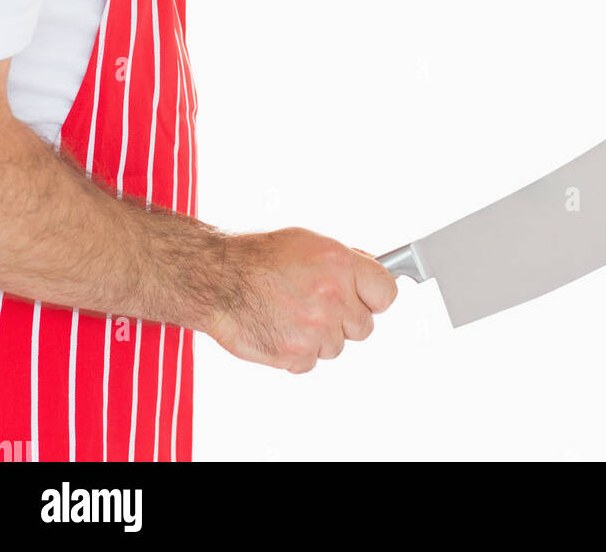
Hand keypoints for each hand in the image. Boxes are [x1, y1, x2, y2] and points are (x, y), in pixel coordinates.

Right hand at [207, 227, 397, 372]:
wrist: (218, 279)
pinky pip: (311, 362)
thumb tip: (371, 273)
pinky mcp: (296, 354)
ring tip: (291, 313)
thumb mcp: (308, 242)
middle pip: (364, 326)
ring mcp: (316, 328)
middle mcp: (334, 297)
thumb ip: (345, 260)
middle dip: (346, 319)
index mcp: (341, 264)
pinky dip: (297, 352)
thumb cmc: (259, 256)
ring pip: (337, 347)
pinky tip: (280, 328)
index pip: (387, 293)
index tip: (368, 299)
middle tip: (319, 306)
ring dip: (320, 337)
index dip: (375, 297)